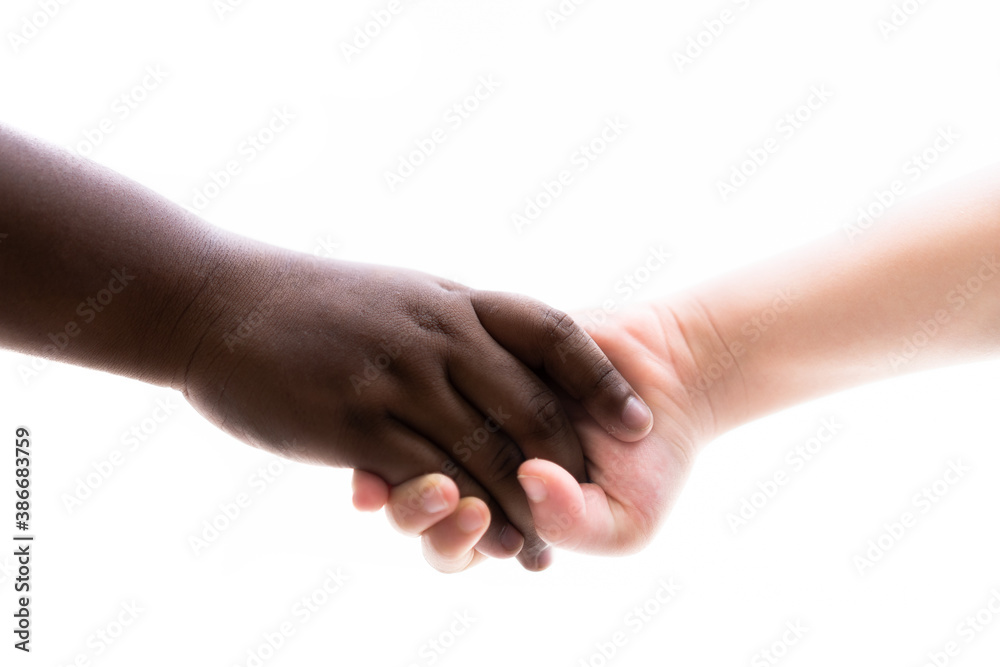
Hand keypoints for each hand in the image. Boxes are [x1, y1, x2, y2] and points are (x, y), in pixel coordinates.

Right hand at [180, 242, 654, 569]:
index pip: (552, 333)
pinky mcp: (354, 421)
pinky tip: (481, 541)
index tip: (639, 421)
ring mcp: (396, 377)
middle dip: (569, 462)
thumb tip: (499, 347)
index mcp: (452, 301)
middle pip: (530, 405)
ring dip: (522, 507)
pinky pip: (428, 478)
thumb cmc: (312, 303)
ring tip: (542, 549)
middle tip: (596, 504)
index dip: (602, 379)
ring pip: (485, 453)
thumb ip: (451, 322)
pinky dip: (464, 517)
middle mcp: (435, 335)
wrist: (218, 303)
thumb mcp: (398, 295)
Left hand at [352, 300, 727, 566]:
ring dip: (414, 452)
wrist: (669, 382)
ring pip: (406, 440)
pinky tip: (440, 385)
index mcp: (497, 516)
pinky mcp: (475, 358)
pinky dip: (430, 383)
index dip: (444, 542)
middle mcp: (470, 467)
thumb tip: (530, 481)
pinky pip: (432, 375)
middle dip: (416, 508)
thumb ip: (575, 525)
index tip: (473, 521)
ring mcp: (465, 413)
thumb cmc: (646, 463)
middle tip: (449, 495)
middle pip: (407, 503)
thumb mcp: (624, 518)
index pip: (444, 546)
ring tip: (448, 448)